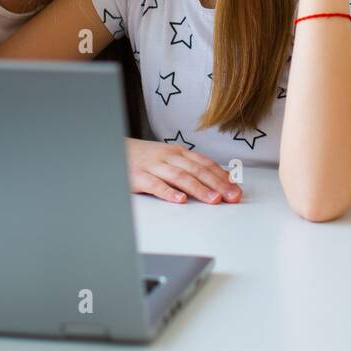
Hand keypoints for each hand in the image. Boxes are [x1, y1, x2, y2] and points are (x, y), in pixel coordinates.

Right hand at [125, 139, 241, 204]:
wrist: (114, 150)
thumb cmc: (145, 158)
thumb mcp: (169, 158)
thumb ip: (190, 167)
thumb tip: (218, 179)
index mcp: (178, 152)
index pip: (205, 163)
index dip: (222, 176)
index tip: (236, 189)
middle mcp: (169, 157)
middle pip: (197, 170)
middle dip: (217, 184)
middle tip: (231, 197)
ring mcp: (154, 166)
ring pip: (180, 177)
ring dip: (199, 188)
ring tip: (213, 199)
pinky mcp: (139, 177)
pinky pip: (155, 185)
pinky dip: (169, 192)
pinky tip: (180, 200)